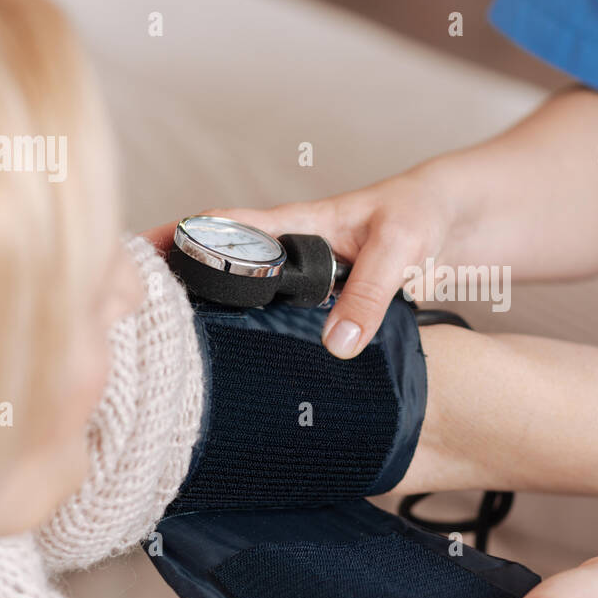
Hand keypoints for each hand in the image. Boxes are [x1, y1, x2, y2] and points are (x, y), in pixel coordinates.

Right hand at [140, 169, 454, 357]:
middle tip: (138, 332)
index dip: (179, 240)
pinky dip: (270, 350)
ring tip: (177, 369)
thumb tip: (336, 346)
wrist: (464, 224)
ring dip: (222, 330)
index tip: (133, 261)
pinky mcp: (333, 312)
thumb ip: (368, 293)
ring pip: (255, 309)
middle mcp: (295, 255)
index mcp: (299, 223)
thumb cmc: (425, 214)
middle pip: (227, 275)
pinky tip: (253, 384)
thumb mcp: (401, 247)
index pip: (226, 228)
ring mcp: (311, 285)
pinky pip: (292, 332)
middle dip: (183, 295)